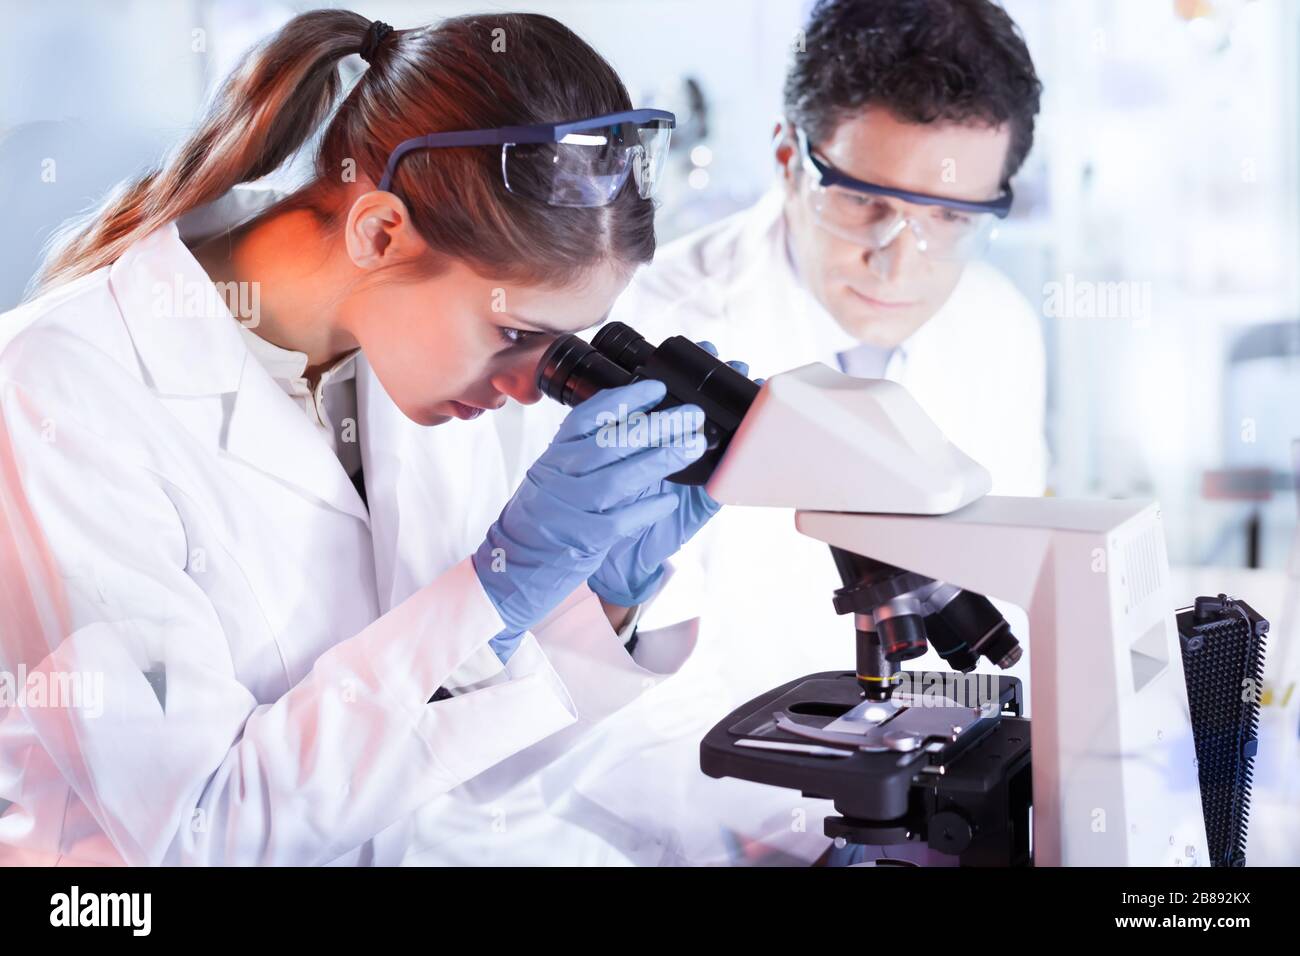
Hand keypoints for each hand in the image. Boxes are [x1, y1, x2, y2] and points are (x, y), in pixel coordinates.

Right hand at [473, 378, 705, 660]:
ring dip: (661, 460)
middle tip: (692, 415)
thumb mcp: (557, 473)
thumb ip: (588, 450)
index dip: (625, 399)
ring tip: (694, 445)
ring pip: (619, 478)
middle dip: (657, 426)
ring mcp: (570, 507)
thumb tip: (638, 422)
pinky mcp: (582, 539)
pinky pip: (621, 520)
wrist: (514, 565)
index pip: (589, 416)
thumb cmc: (546, 515)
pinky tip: (670, 499)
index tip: (658, 388)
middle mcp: (559, 475)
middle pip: (612, 442)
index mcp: (556, 454)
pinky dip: (648, 508)